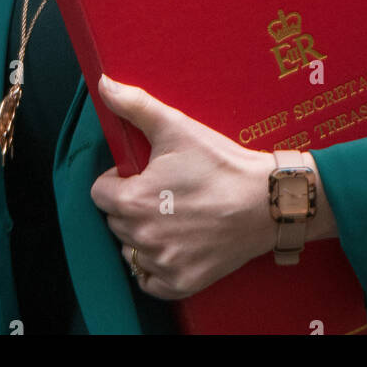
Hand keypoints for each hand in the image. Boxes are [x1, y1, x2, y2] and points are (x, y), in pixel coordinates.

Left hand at [89, 74, 277, 299]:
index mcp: (133, 200)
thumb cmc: (220, 163)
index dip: (118, 180)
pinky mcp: (181, 283)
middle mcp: (142, 237)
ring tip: (172, 216)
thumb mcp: (176, 127)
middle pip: (115, 222)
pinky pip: (149, 280)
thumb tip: (103, 83)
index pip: (100, 193)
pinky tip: (175, 244)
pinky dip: (156, 267)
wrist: (266, 201)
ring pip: (131, 250)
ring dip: (142, 236)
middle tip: (163, 192)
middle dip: (131, 206)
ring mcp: (162, 263)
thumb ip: (135, 105)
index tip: (144, 173)